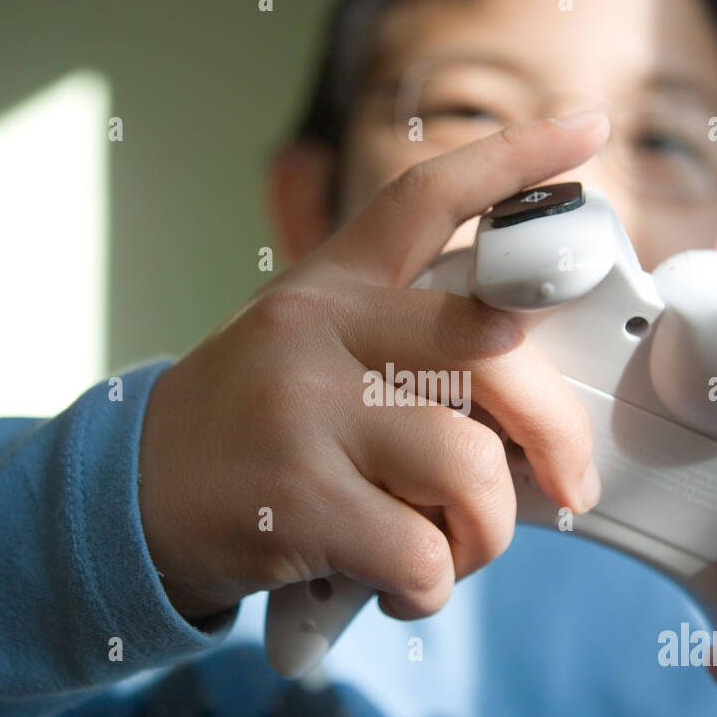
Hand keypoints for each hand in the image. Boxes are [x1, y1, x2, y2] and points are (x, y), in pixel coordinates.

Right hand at [138, 112, 610, 619]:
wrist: (129, 498)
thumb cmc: (248, 430)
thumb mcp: (309, 355)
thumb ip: (402, 353)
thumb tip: (527, 417)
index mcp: (331, 287)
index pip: (426, 198)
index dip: (513, 161)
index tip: (587, 130)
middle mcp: (320, 332)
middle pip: (491, 346)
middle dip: (555, 429)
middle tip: (568, 482)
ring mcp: (305, 413)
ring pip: (468, 465)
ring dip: (485, 531)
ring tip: (452, 549)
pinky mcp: (297, 499)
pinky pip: (420, 551)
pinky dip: (432, 587)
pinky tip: (399, 586)